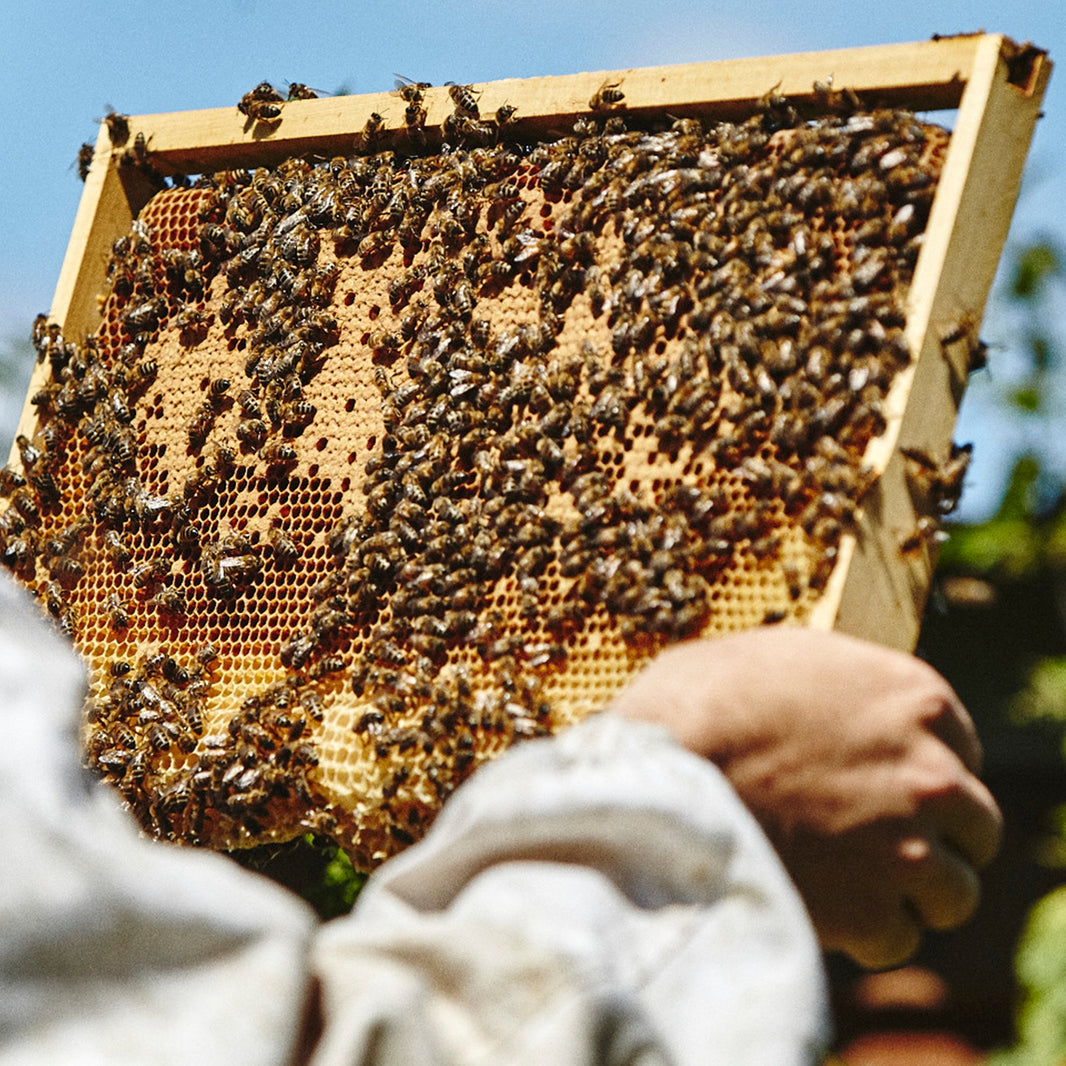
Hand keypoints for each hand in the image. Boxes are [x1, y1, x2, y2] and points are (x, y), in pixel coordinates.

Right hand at [606, 627, 1001, 968]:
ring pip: (955, 891)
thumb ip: (828, 682)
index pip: (962, 749)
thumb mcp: (770, 657)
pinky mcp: (874, 912)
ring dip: (913, 892)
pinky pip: (898, 937)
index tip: (889, 786)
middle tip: (879, 840)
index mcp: (915, 697)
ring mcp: (910, 846)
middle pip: (975, 824)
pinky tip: (823, 909)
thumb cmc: (697, 704)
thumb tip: (821, 696)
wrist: (655, 776)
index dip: (922, 770)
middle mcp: (932, 772)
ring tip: (855, 885)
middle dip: (933, 834)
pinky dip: (866, 932)